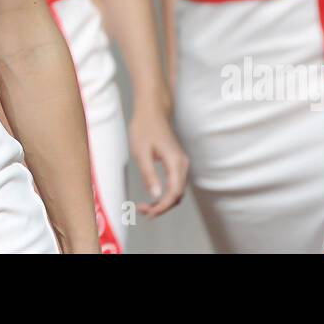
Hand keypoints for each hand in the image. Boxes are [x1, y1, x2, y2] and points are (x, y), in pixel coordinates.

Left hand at [128, 98, 187, 216]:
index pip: (174, 193)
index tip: (148, 213)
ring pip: (176, 191)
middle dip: (161, 207)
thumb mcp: (141, 153)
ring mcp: (181, 164)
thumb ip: (149, 175)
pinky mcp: (177, 164)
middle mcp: (182, 165)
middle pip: (177, 195)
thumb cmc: (145, 128)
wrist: (152, 110)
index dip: (162, 207)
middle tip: (143, 211)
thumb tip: (156, 196)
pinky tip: (153, 197)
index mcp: (175, 162)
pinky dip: (165, 194)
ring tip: (145, 207)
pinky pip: (175, 184)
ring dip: (163, 202)